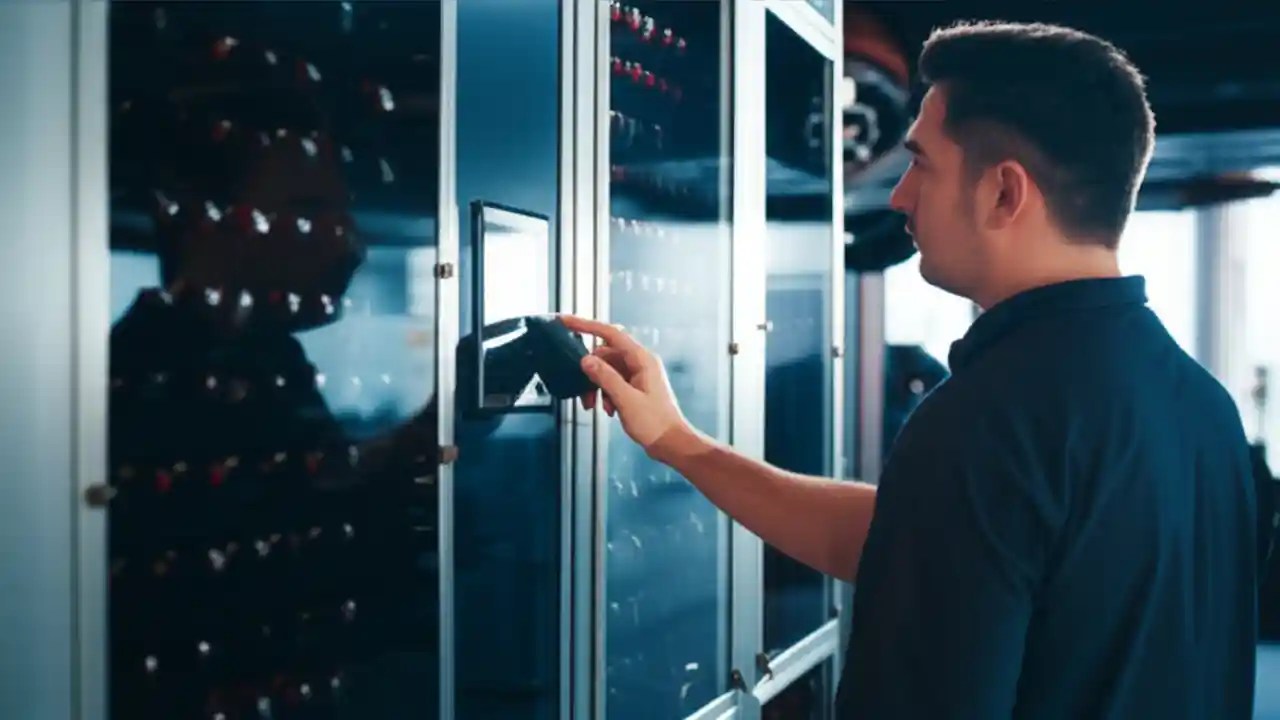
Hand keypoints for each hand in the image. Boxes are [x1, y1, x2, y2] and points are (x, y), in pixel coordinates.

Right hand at [558, 314, 690, 457]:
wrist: (671, 443)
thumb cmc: (655, 423)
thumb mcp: (626, 400)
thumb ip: (605, 377)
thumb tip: (586, 360)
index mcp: (642, 359)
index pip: (610, 333)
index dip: (586, 325)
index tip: (566, 322)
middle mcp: (640, 363)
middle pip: (605, 354)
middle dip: (590, 371)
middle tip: (582, 391)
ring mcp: (638, 374)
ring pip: (607, 369)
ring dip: (597, 386)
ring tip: (594, 405)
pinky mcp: (635, 387)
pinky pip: (612, 381)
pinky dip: (605, 393)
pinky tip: (607, 409)